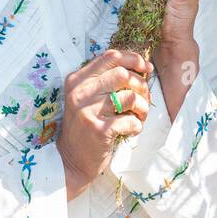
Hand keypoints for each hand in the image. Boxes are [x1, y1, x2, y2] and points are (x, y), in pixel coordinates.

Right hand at [57, 49, 152, 198]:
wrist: (70, 161)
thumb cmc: (85, 126)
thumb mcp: (86, 98)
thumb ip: (104, 81)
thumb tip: (139, 67)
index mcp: (77, 80)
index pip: (110, 57)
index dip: (134, 59)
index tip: (146, 67)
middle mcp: (80, 92)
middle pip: (123, 74)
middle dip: (141, 85)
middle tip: (144, 98)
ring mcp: (88, 111)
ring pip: (130, 96)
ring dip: (142, 107)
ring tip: (139, 116)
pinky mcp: (99, 130)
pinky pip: (131, 120)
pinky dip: (137, 125)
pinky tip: (132, 130)